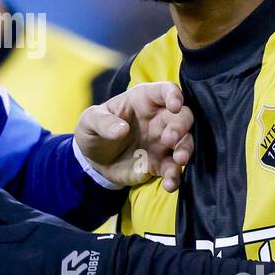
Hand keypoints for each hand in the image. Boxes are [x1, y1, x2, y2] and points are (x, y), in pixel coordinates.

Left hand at [75, 80, 192, 191]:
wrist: (93, 161)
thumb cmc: (93, 131)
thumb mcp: (89, 122)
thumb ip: (103, 122)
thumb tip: (121, 129)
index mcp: (143, 100)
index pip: (165, 90)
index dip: (174, 95)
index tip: (175, 105)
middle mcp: (158, 119)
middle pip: (183, 116)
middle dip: (181, 126)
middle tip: (170, 138)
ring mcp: (162, 142)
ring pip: (185, 141)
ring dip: (186, 149)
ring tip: (179, 160)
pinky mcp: (160, 163)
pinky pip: (173, 168)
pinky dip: (175, 176)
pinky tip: (170, 184)